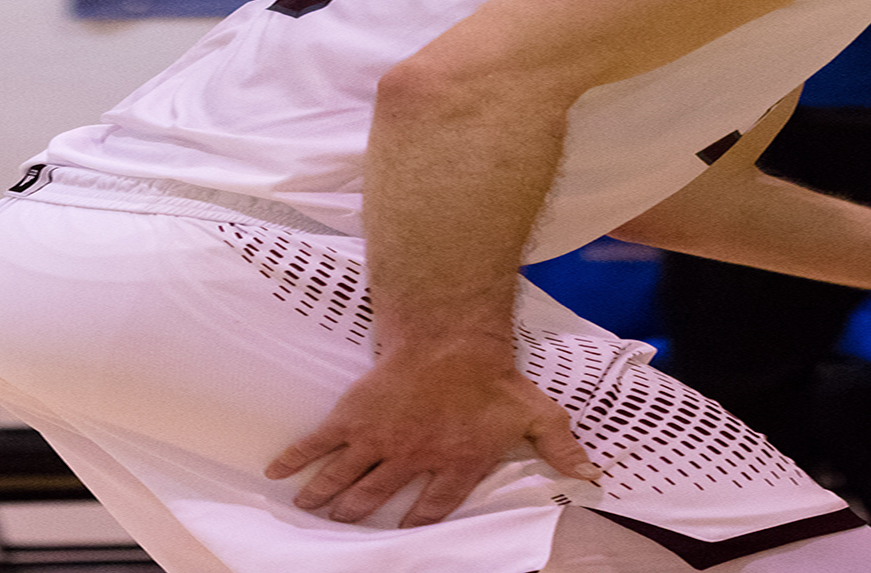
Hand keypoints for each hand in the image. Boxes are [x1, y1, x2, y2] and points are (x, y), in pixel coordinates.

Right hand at [265, 342, 600, 527]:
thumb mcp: (538, 412)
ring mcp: (378, 440)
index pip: (432, 508)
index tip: (400, 534)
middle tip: (338, 526)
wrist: (451, 336)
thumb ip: (561, 447)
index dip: (416, 524)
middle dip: (355, 518)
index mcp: (453, 465)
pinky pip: (318, 443)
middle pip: (375, 500)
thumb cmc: (494, 376)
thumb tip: (594, 476)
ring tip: (308, 511)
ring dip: (323, 498)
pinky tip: (277, 472)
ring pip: (343, 480)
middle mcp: (411, 460)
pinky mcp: (353, 416)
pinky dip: (295, 459)